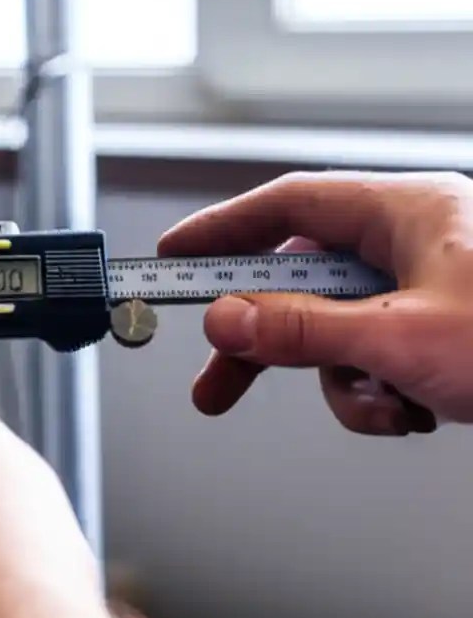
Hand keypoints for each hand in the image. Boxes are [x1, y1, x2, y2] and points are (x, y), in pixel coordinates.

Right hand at [158, 170, 472, 433]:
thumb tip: (226, 319)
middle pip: (304, 282)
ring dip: (346, 381)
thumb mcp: (402, 340)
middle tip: (219, 376)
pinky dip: (383, 394)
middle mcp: (417, 241)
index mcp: (409, 211)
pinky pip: (377, 359)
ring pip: (340, 332)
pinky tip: (414, 413)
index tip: (175, 258)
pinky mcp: (443, 332)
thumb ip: (302, 329)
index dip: (224, 229)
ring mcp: (432, 289)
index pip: (289, 204)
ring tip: (383, 407)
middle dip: (270, 341)